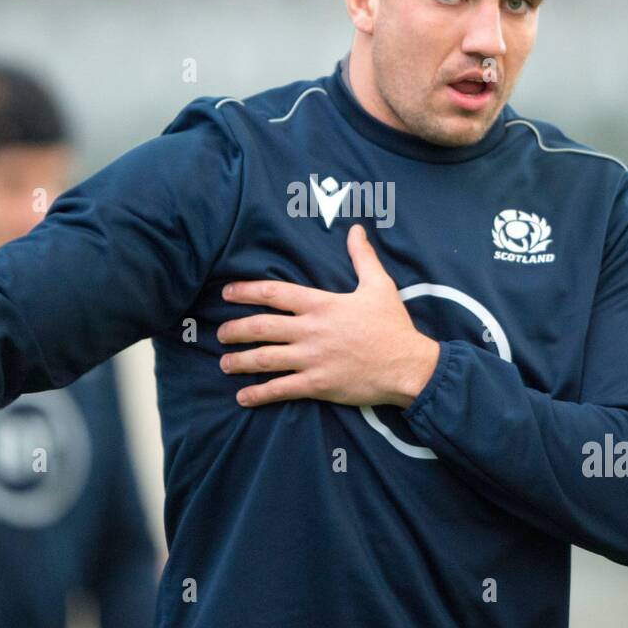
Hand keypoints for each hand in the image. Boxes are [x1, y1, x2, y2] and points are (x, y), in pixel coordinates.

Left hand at [218, 224, 439, 408]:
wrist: (407, 365)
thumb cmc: (393, 325)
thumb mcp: (379, 285)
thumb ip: (363, 257)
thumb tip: (357, 230)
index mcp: (320, 304)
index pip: (274, 293)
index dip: (246, 291)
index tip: (227, 293)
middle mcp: (310, 331)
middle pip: (260, 327)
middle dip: (235, 330)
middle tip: (220, 333)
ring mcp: (311, 359)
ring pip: (264, 359)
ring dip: (239, 361)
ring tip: (224, 363)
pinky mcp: (317, 385)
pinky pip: (280, 389)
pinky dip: (258, 394)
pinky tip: (243, 397)